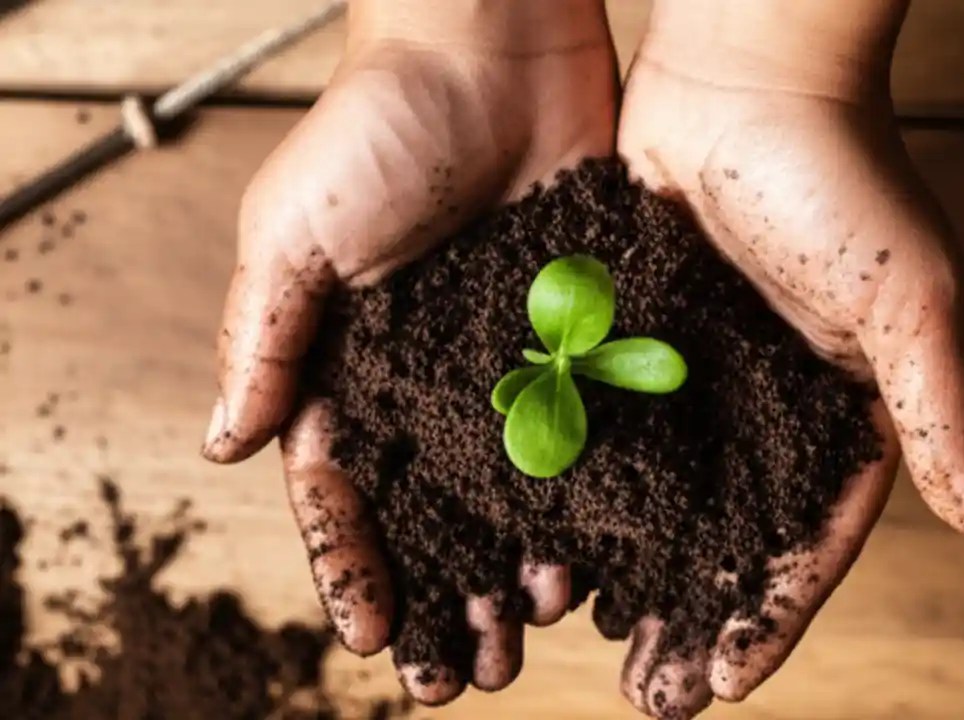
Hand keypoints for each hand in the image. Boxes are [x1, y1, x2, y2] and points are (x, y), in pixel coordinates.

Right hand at [201, 0, 617, 703]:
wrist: (495, 43)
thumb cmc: (378, 122)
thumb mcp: (296, 231)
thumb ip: (265, 338)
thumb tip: (222, 445)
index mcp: (350, 361)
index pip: (344, 490)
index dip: (354, 566)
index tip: (378, 637)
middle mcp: (429, 376)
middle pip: (433, 510)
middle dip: (447, 592)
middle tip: (471, 673)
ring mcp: (506, 361)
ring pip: (513, 488)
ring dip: (517, 561)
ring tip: (535, 627)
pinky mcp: (575, 334)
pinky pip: (582, 432)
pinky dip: (586, 495)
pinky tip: (599, 550)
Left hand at [614, 0, 963, 715]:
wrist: (747, 71)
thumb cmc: (844, 171)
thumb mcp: (911, 295)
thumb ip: (942, 408)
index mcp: (837, 408)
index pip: (810, 537)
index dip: (772, 612)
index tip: (725, 679)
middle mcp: (761, 405)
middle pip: (723, 537)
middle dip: (687, 616)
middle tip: (646, 695)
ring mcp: (688, 376)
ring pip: (652, 498)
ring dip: (624, 570)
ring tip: (584, 639)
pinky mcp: (624, 338)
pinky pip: (598, 429)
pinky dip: (575, 488)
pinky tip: (543, 540)